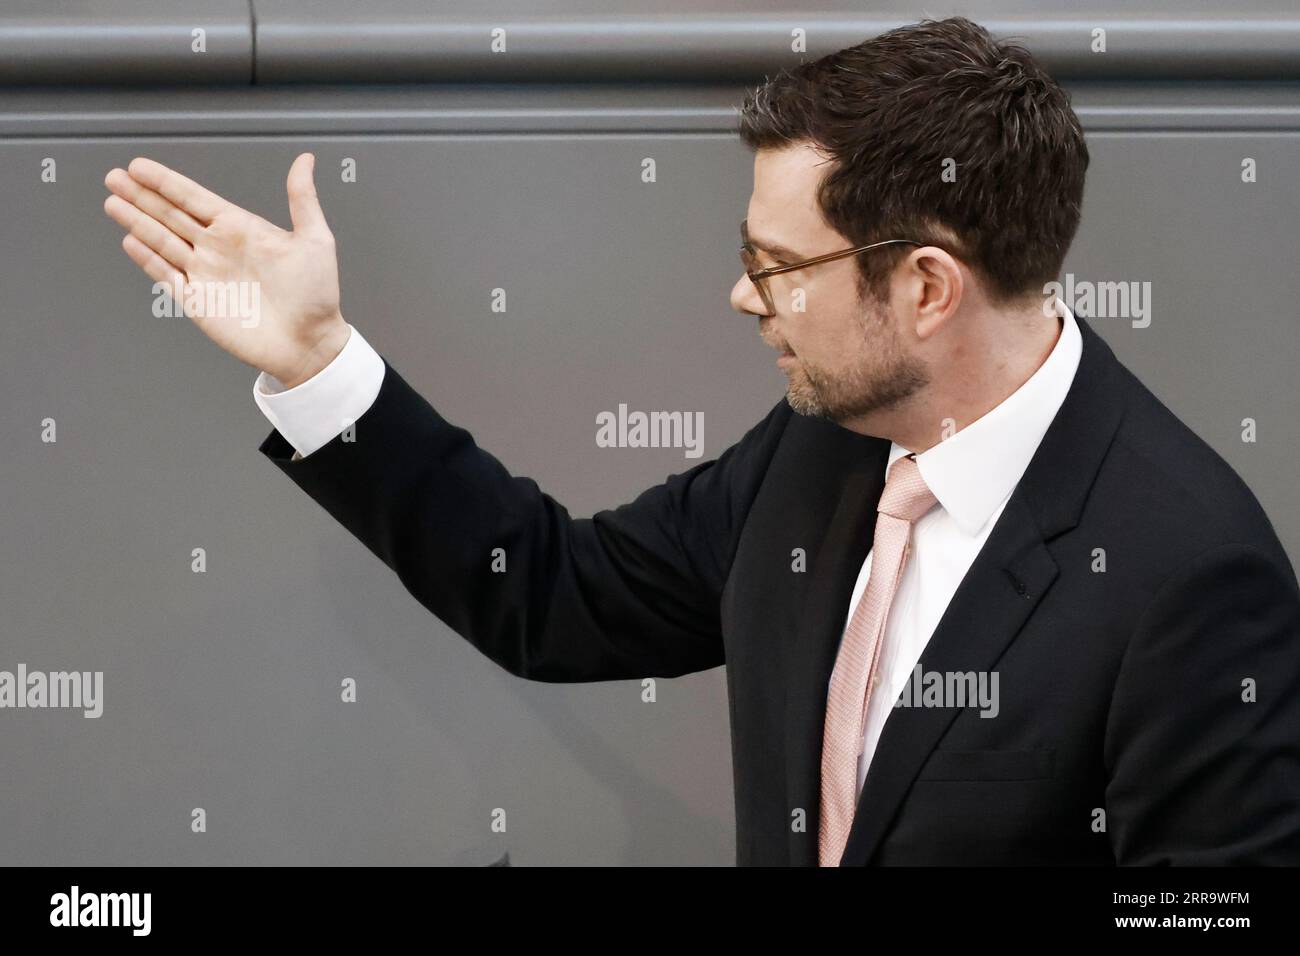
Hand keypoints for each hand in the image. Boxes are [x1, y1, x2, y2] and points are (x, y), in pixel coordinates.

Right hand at [103, 152, 349, 387]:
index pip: (194, 199)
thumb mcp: (315, 240)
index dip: (166, 183)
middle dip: (142, 196)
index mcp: (241, 229)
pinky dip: (148, 259)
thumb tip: (306, 159)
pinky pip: (167, 276)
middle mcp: (218, 249)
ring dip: (137, 222)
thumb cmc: (317, 294)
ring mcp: (205, 275)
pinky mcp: (198, 302)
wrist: (310, 343)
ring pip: (162, 241)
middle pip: (171, 216)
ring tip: (112, 202)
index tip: (139, 166)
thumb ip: (302, 199)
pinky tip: (130, 241)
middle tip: (114, 176)